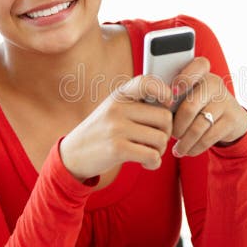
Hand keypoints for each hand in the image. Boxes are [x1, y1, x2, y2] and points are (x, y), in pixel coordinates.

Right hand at [59, 75, 173, 179]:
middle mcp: (117, 108)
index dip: (164, 91)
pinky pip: (152, 156)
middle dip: (167, 132)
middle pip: (165, 117)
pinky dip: (154, 163)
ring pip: (161, 139)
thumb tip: (172, 104)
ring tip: (150, 152)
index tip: (167, 104)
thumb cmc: (102, 132)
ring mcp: (116, 128)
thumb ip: (138, 104)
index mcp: (119, 95)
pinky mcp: (117, 149)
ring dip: (160, 150)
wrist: (73, 154)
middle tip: (157, 140)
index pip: (147, 82)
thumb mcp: (114, 109)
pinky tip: (146, 163)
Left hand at [171, 57, 246, 157]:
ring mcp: (225, 102)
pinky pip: (208, 138)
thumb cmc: (198, 105)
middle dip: (176, 126)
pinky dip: (194, 148)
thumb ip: (171, 95)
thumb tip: (153, 106)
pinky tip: (187, 150)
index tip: (170, 96)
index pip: (198, 65)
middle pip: (189, 107)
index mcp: (201, 73)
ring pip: (198, 127)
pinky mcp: (232, 120)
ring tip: (177, 148)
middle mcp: (215, 84)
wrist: (231, 120)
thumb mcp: (188, 95)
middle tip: (171, 134)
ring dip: (184, 142)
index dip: (184, 79)